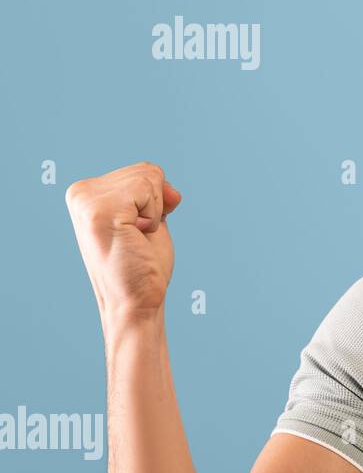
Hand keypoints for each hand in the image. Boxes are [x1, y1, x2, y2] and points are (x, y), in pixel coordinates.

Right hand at [66, 161, 182, 318]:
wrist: (135, 302)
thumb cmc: (142, 266)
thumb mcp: (149, 220)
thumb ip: (155, 195)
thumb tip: (171, 191)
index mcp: (85, 193)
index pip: (143, 171)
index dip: (155, 202)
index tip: (137, 231)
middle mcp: (80, 193)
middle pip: (148, 170)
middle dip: (156, 204)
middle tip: (137, 237)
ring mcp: (87, 201)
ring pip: (149, 177)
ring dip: (155, 212)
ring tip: (135, 238)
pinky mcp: (101, 211)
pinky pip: (149, 189)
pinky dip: (154, 216)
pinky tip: (136, 237)